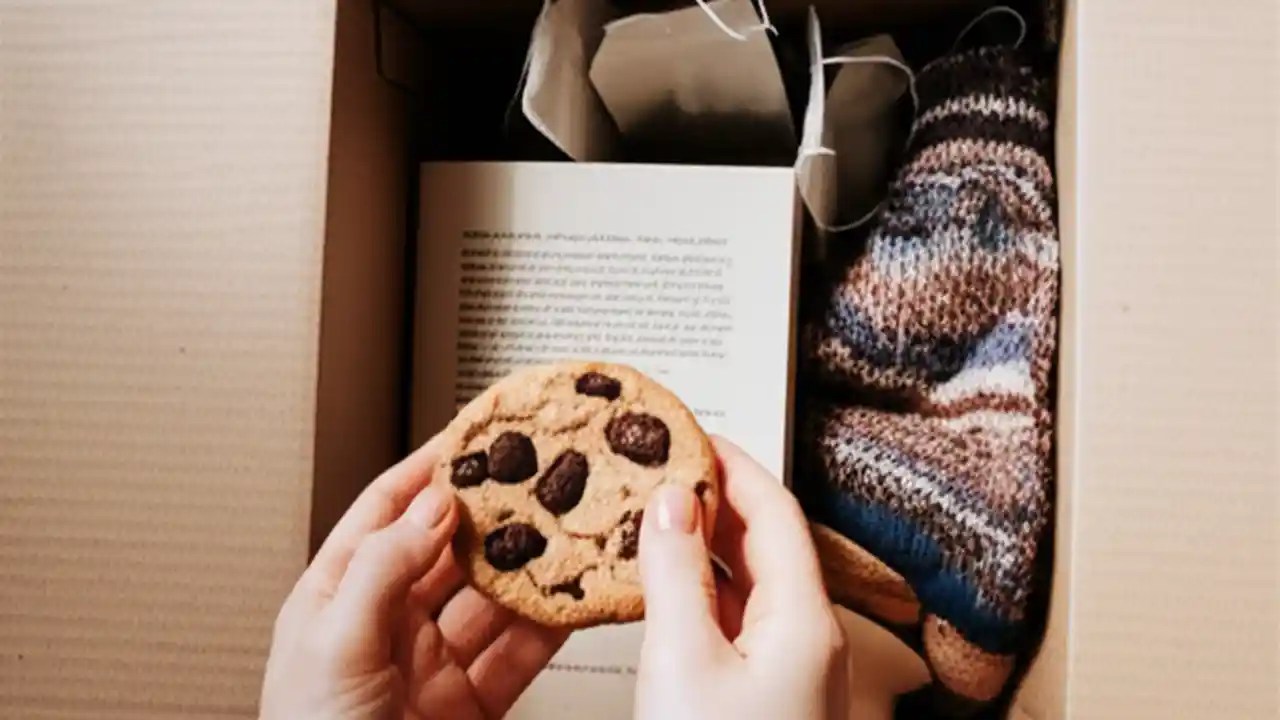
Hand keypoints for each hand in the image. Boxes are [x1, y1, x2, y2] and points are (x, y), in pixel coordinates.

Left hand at [260, 437, 567, 719]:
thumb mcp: (332, 644)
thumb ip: (384, 567)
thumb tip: (434, 503)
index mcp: (337, 598)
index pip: (386, 510)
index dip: (432, 468)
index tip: (476, 432)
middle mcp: (389, 624)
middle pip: (451, 548)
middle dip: (497, 511)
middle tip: (540, 474)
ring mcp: (435, 663)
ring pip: (494, 597)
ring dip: (533, 563)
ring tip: (570, 526)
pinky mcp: (475, 703)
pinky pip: (521, 651)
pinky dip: (553, 624)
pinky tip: (576, 597)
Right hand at [635, 437, 848, 719]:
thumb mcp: (682, 661)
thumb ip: (676, 575)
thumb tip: (672, 503)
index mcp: (805, 621)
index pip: (776, 512)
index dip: (732, 466)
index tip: (690, 437)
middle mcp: (809, 643)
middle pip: (766, 546)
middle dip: (714, 503)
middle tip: (664, 472)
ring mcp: (791, 675)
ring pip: (749, 588)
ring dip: (703, 551)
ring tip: (655, 522)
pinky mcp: (766, 701)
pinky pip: (736, 626)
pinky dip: (700, 596)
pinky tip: (666, 595)